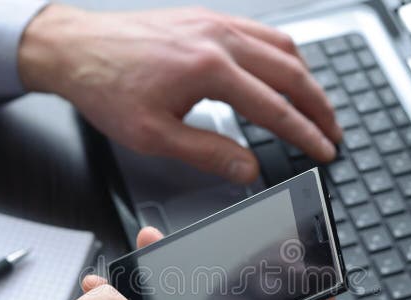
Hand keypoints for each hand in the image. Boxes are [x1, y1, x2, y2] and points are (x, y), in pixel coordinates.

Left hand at [18, 5, 341, 182]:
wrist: (75, 48)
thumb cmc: (107, 87)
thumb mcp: (154, 135)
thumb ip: (208, 153)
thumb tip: (247, 169)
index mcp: (209, 69)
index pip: (274, 108)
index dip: (305, 134)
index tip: (324, 151)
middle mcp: (219, 39)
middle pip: (291, 73)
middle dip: (319, 107)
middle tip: (335, 133)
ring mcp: (215, 23)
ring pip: (282, 47)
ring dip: (307, 79)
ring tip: (319, 107)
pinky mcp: (207, 19)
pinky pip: (262, 32)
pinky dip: (284, 55)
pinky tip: (285, 71)